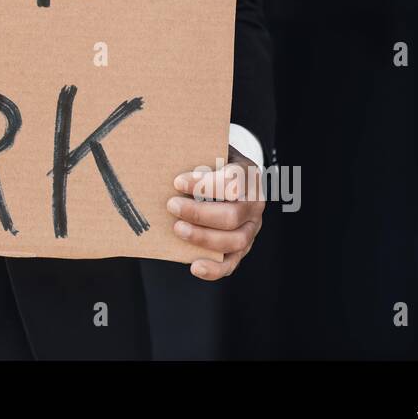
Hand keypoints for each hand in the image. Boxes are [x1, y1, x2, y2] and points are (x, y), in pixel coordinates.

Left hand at [168, 145, 265, 280]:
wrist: (224, 178)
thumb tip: (163, 154)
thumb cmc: (211, 162)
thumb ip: (195, 151)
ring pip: (235, 240)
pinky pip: (232, 263)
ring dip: (204, 237)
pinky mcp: (242, 247)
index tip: (177, 182)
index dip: (206, 184)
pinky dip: (215, 269)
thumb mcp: (208, 149)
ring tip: (178, 229)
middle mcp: (254, 203)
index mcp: (248, 175)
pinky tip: (194, 267)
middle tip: (171, 206)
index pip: (234, 181)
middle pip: (232, 214)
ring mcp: (251, 227)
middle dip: (199, 213)